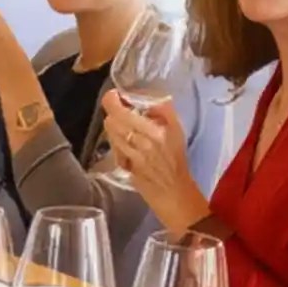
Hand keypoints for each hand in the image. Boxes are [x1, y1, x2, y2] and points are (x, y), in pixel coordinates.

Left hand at [101, 90, 210, 231]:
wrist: (174, 191)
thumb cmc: (176, 159)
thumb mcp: (177, 130)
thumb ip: (163, 110)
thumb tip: (146, 97)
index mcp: (155, 132)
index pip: (123, 112)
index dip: (112, 101)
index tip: (114, 95)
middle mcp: (141, 143)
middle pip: (113, 121)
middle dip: (112, 113)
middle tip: (120, 110)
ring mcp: (130, 155)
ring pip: (111, 133)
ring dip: (113, 127)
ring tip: (124, 126)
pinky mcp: (124, 166)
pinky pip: (114, 148)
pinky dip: (115, 142)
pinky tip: (124, 143)